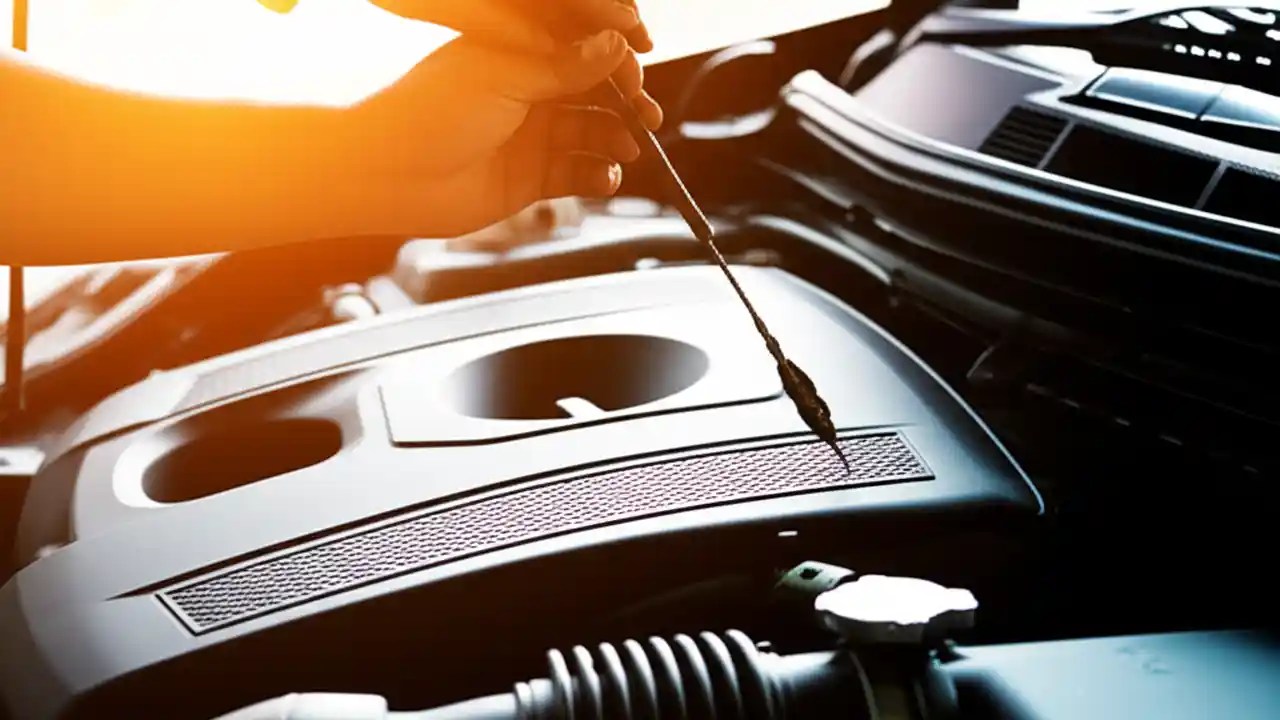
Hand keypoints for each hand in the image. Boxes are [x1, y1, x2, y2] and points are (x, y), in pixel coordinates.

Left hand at [333, 8, 661, 237]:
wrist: (389, 176)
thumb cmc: (430, 112)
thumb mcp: (506, 77)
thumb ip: (565, 66)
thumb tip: (615, 46)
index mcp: (518, 51)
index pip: (580, 45)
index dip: (614, 55)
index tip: (640, 65)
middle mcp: (528, 90)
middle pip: (594, 91)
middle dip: (624, 102)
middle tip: (645, 116)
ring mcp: (530, 134)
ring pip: (591, 133)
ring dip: (614, 139)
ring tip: (627, 148)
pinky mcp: (530, 178)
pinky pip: (578, 174)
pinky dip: (598, 175)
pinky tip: (606, 177)